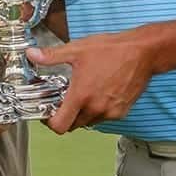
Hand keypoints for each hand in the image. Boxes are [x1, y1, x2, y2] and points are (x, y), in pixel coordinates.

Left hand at [26, 32, 154, 133]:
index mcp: (81, 96)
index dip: (50, 123)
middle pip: (73, 125)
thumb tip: (32, 54)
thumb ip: (52, 56)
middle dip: (66, 115)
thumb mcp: (77, 50)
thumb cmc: (112, 50)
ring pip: (89, 122)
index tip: (48, 113)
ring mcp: (110, 112)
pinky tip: (99, 92)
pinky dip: (98, 110)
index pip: (60, 126)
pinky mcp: (122, 111)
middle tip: (64, 100)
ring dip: (83, 113)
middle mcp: (95, 108)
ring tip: (83, 93)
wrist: (142, 52)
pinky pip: (104, 117)